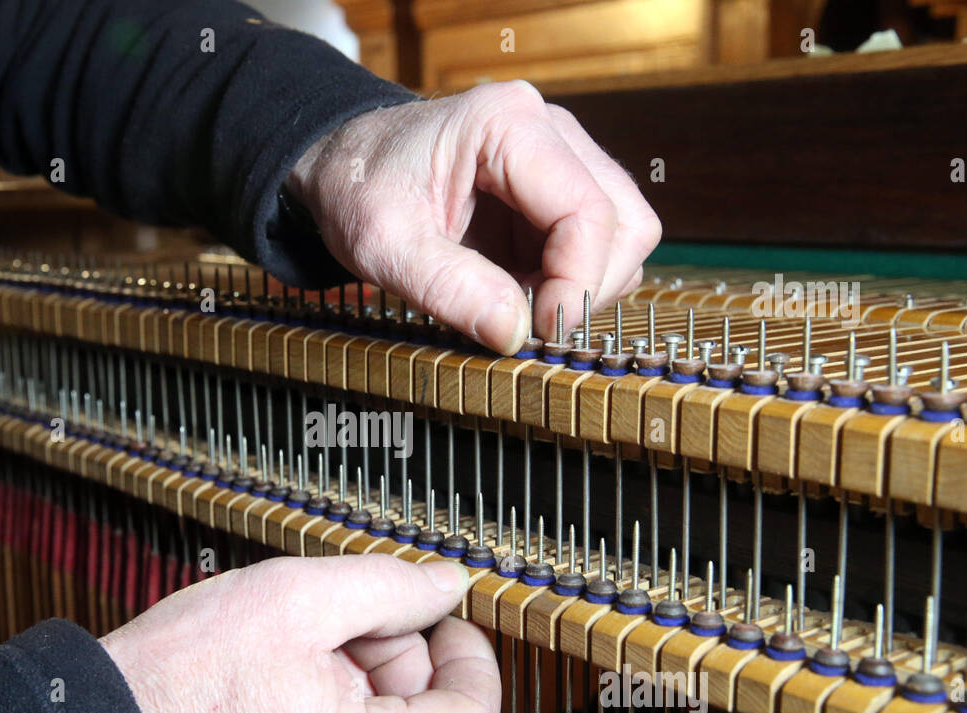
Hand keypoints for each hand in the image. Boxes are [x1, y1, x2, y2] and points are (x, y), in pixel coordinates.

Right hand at [100, 554, 499, 712]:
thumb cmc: (187, 674)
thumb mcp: (301, 598)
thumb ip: (394, 587)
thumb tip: (448, 585)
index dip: (470, 653)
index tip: (447, 615)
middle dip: (396, 654)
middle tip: (336, 618)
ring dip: (363, 675)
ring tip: (298, 649)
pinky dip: (340, 703)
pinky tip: (290, 676)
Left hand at [287, 80, 660, 353]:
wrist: (342, 164)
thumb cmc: (356, 188)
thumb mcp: (382, 245)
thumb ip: (448, 288)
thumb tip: (514, 333)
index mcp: (507, 125)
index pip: (589, 211)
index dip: (577, 282)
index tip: (539, 329)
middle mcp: (548, 129)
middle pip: (624, 220)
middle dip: (588, 284)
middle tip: (531, 321)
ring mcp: (559, 156)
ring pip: (622, 232)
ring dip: (582, 283)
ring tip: (517, 302)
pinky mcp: (554, 187)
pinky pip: (594, 242)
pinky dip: (567, 278)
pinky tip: (517, 288)